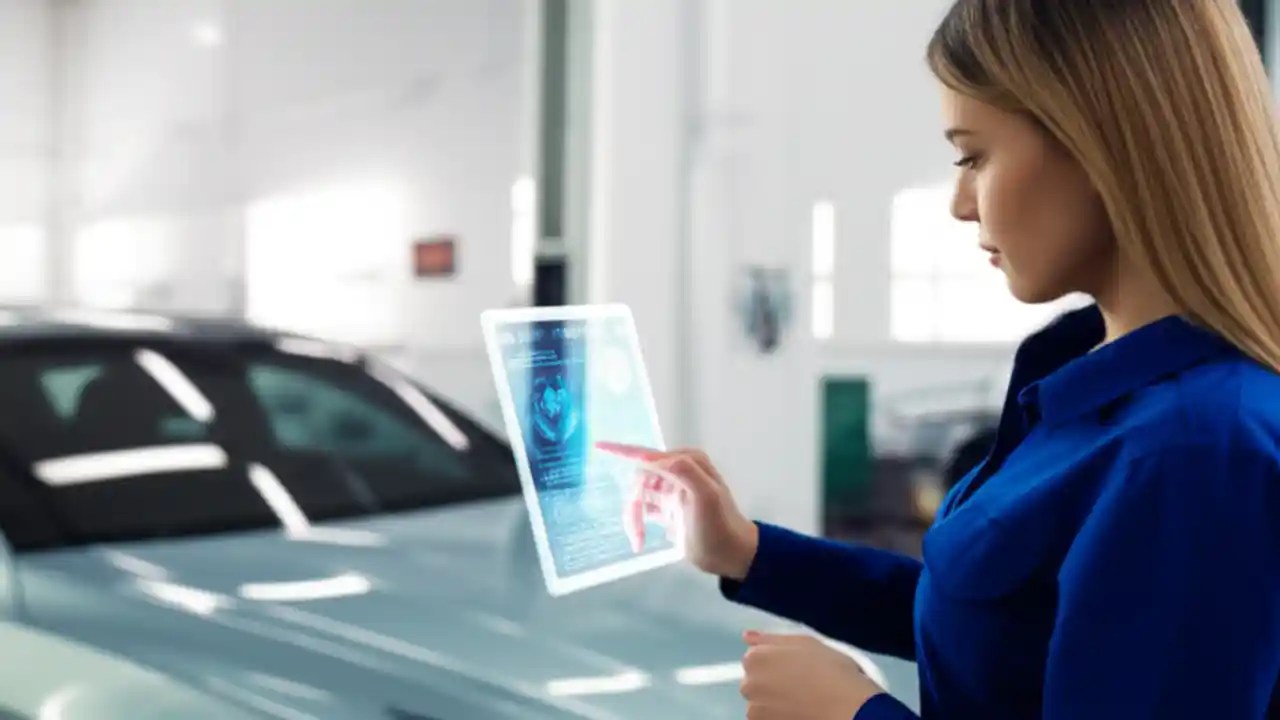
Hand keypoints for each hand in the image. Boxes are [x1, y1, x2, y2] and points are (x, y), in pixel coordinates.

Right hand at [595, 442, 758, 579]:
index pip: (649, 455)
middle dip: (633, 501)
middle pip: (640, 478)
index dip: (623, 451)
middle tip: (634, 528)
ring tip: (636, 538)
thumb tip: (655, 459)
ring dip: (633, 515)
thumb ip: (685, 472)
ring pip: (639, 495)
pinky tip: (638, 539)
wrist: (731, 555)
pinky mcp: (668, 510)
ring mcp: (672, 492)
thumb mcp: (707, 496)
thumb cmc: (720, 525)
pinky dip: (636, 523)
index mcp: (687, 464)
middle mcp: (678, 473)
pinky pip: (643, 509)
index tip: (599, 446)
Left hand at [740, 632, 883, 719]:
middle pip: (755, 680)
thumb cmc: (831, 670)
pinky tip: (801, 712)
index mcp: (755, 658)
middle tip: (801, 683)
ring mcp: (754, 711)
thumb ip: (771, 639)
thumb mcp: (805, 642)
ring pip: (760, 702)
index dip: (777, 660)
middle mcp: (749, 684)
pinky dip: (779, 716)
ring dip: (773, 701)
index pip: (755, 655)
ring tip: (802, 700)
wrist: (848, 707)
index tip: (796, 666)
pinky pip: (768, 718)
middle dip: (771, 681)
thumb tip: (747, 636)